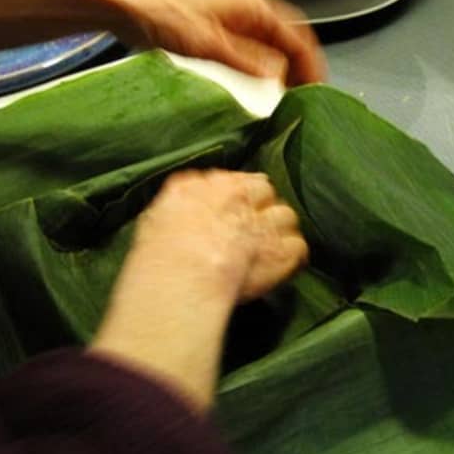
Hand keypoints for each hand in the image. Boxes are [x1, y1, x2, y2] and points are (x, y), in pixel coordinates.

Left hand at [93, 0, 327, 85]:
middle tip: (304, 101)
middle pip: (288, 42)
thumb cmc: (162, 14)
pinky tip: (257, 88)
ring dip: (282, 71)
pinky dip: (261, 69)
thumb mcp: (207, 43)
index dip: (311, 66)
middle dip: (301, 70)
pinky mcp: (217, 31)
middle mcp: (248, 10)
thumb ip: (244, 61)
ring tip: (286, 99)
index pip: (298, 38)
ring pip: (271, 47)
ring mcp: (233, 19)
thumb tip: (277, 80)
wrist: (124, 4)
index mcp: (254, 8)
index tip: (317, 93)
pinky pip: (251, 51)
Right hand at [130, 169, 307, 301]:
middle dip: (260, 207)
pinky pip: (299, 246)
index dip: (236, 196)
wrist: (183, 274)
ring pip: (286, 215)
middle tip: (251, 229)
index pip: (233, 179)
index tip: (231, 211)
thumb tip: (184, 210)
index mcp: (206, 184)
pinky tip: (285, 266)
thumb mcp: (155, 217)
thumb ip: (178, 204)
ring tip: (270, 247)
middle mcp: (240, 195)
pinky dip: (293, 257)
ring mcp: (265, 222)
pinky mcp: (283, 250)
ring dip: (279, 230)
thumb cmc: (159, 253)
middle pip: (263, 190)